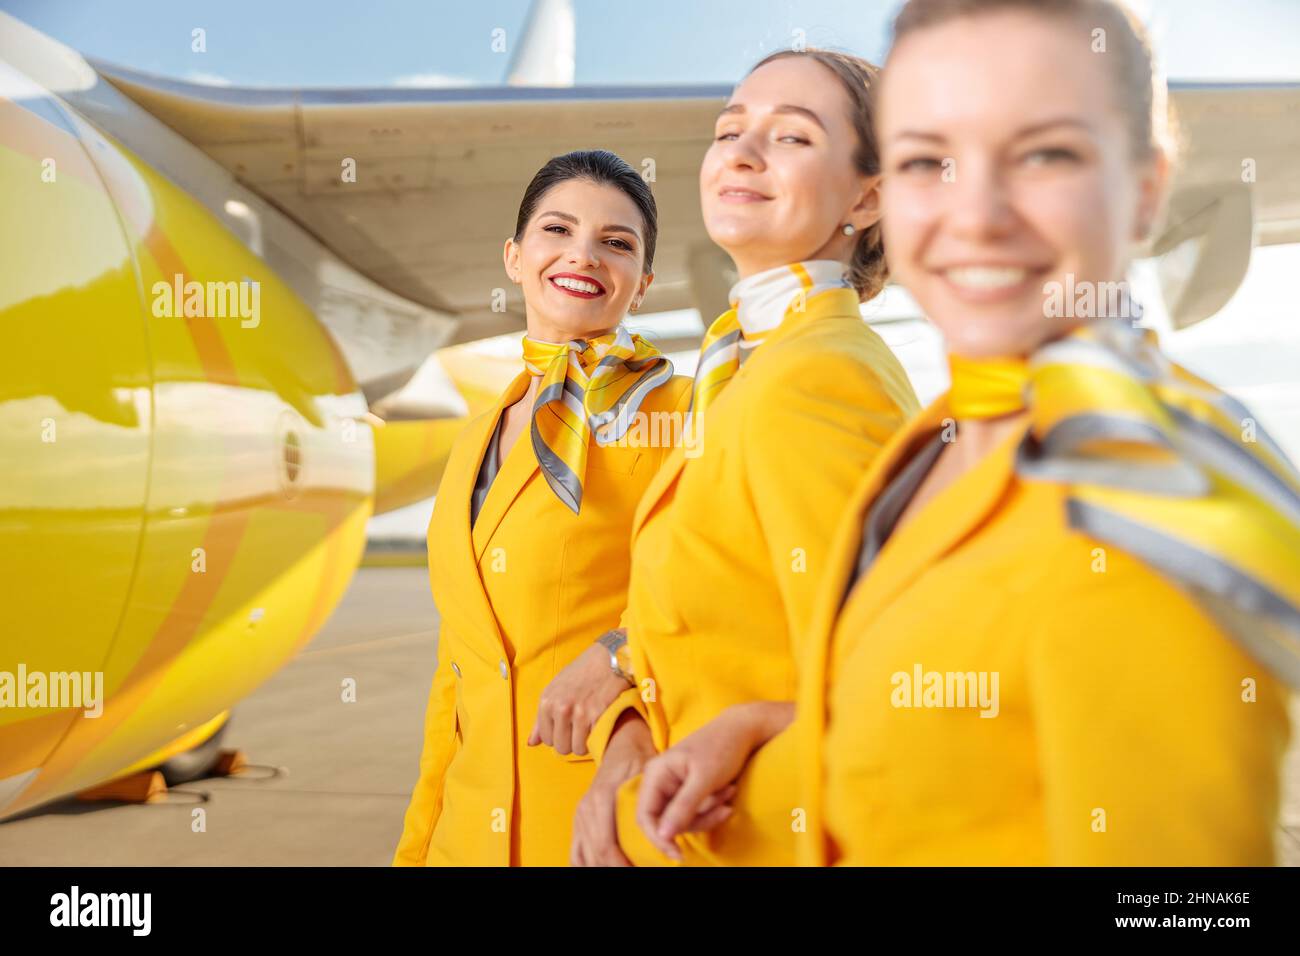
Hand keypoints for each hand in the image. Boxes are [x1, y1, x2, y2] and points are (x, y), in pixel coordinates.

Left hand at [529, 637, 630, 755]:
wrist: (610, 658)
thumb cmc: (582, 671)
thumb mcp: (556, 688)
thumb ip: (542, 717)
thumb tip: (531, 743)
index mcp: (547, 701)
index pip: (547, 739)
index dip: (559, 737)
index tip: (568, 728)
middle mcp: (561, 708)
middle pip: (562, 747)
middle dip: (572, 742)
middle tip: (581, 729)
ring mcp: (580, 713)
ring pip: (578, 748)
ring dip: (586, 743)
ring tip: (591, 728)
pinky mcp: (599, 716)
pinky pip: (594, 742)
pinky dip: (599, 738)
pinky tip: (601, 725)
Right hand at [571, 713, 653, 866]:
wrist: (621, 746)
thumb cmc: (638, 762)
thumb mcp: (647, 778)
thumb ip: (649, 806)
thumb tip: (660, 835)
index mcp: (602, 798)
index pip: (605, 844)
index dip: (620, 865)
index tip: (637, 870)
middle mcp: (586, 808)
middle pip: (595, 855)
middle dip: (613, 868)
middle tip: (635, 871)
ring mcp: (579, 815)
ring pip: (583, 857)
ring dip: (600, 867)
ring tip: (621, 869)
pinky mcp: (578, 820)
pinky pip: (575, 852)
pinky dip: (586, 865)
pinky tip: (598, 869)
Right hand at [636, 701, 793, 860]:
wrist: (742, 730)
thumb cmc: (722, 747)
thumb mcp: (705, 779)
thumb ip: (683, 807)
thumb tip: (663, 835)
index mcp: (656, 773)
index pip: (645, 816)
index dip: (659, 838)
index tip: (679, 854)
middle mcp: (660, 781)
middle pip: (667, 821)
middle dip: (697, 820)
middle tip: (723, 809)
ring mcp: (674, 787)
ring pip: (684, 820)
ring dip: (709, 813)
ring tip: (729, 794)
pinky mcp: (688, 792)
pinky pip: (695, 813)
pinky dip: (713, 808)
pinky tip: (728, 793)